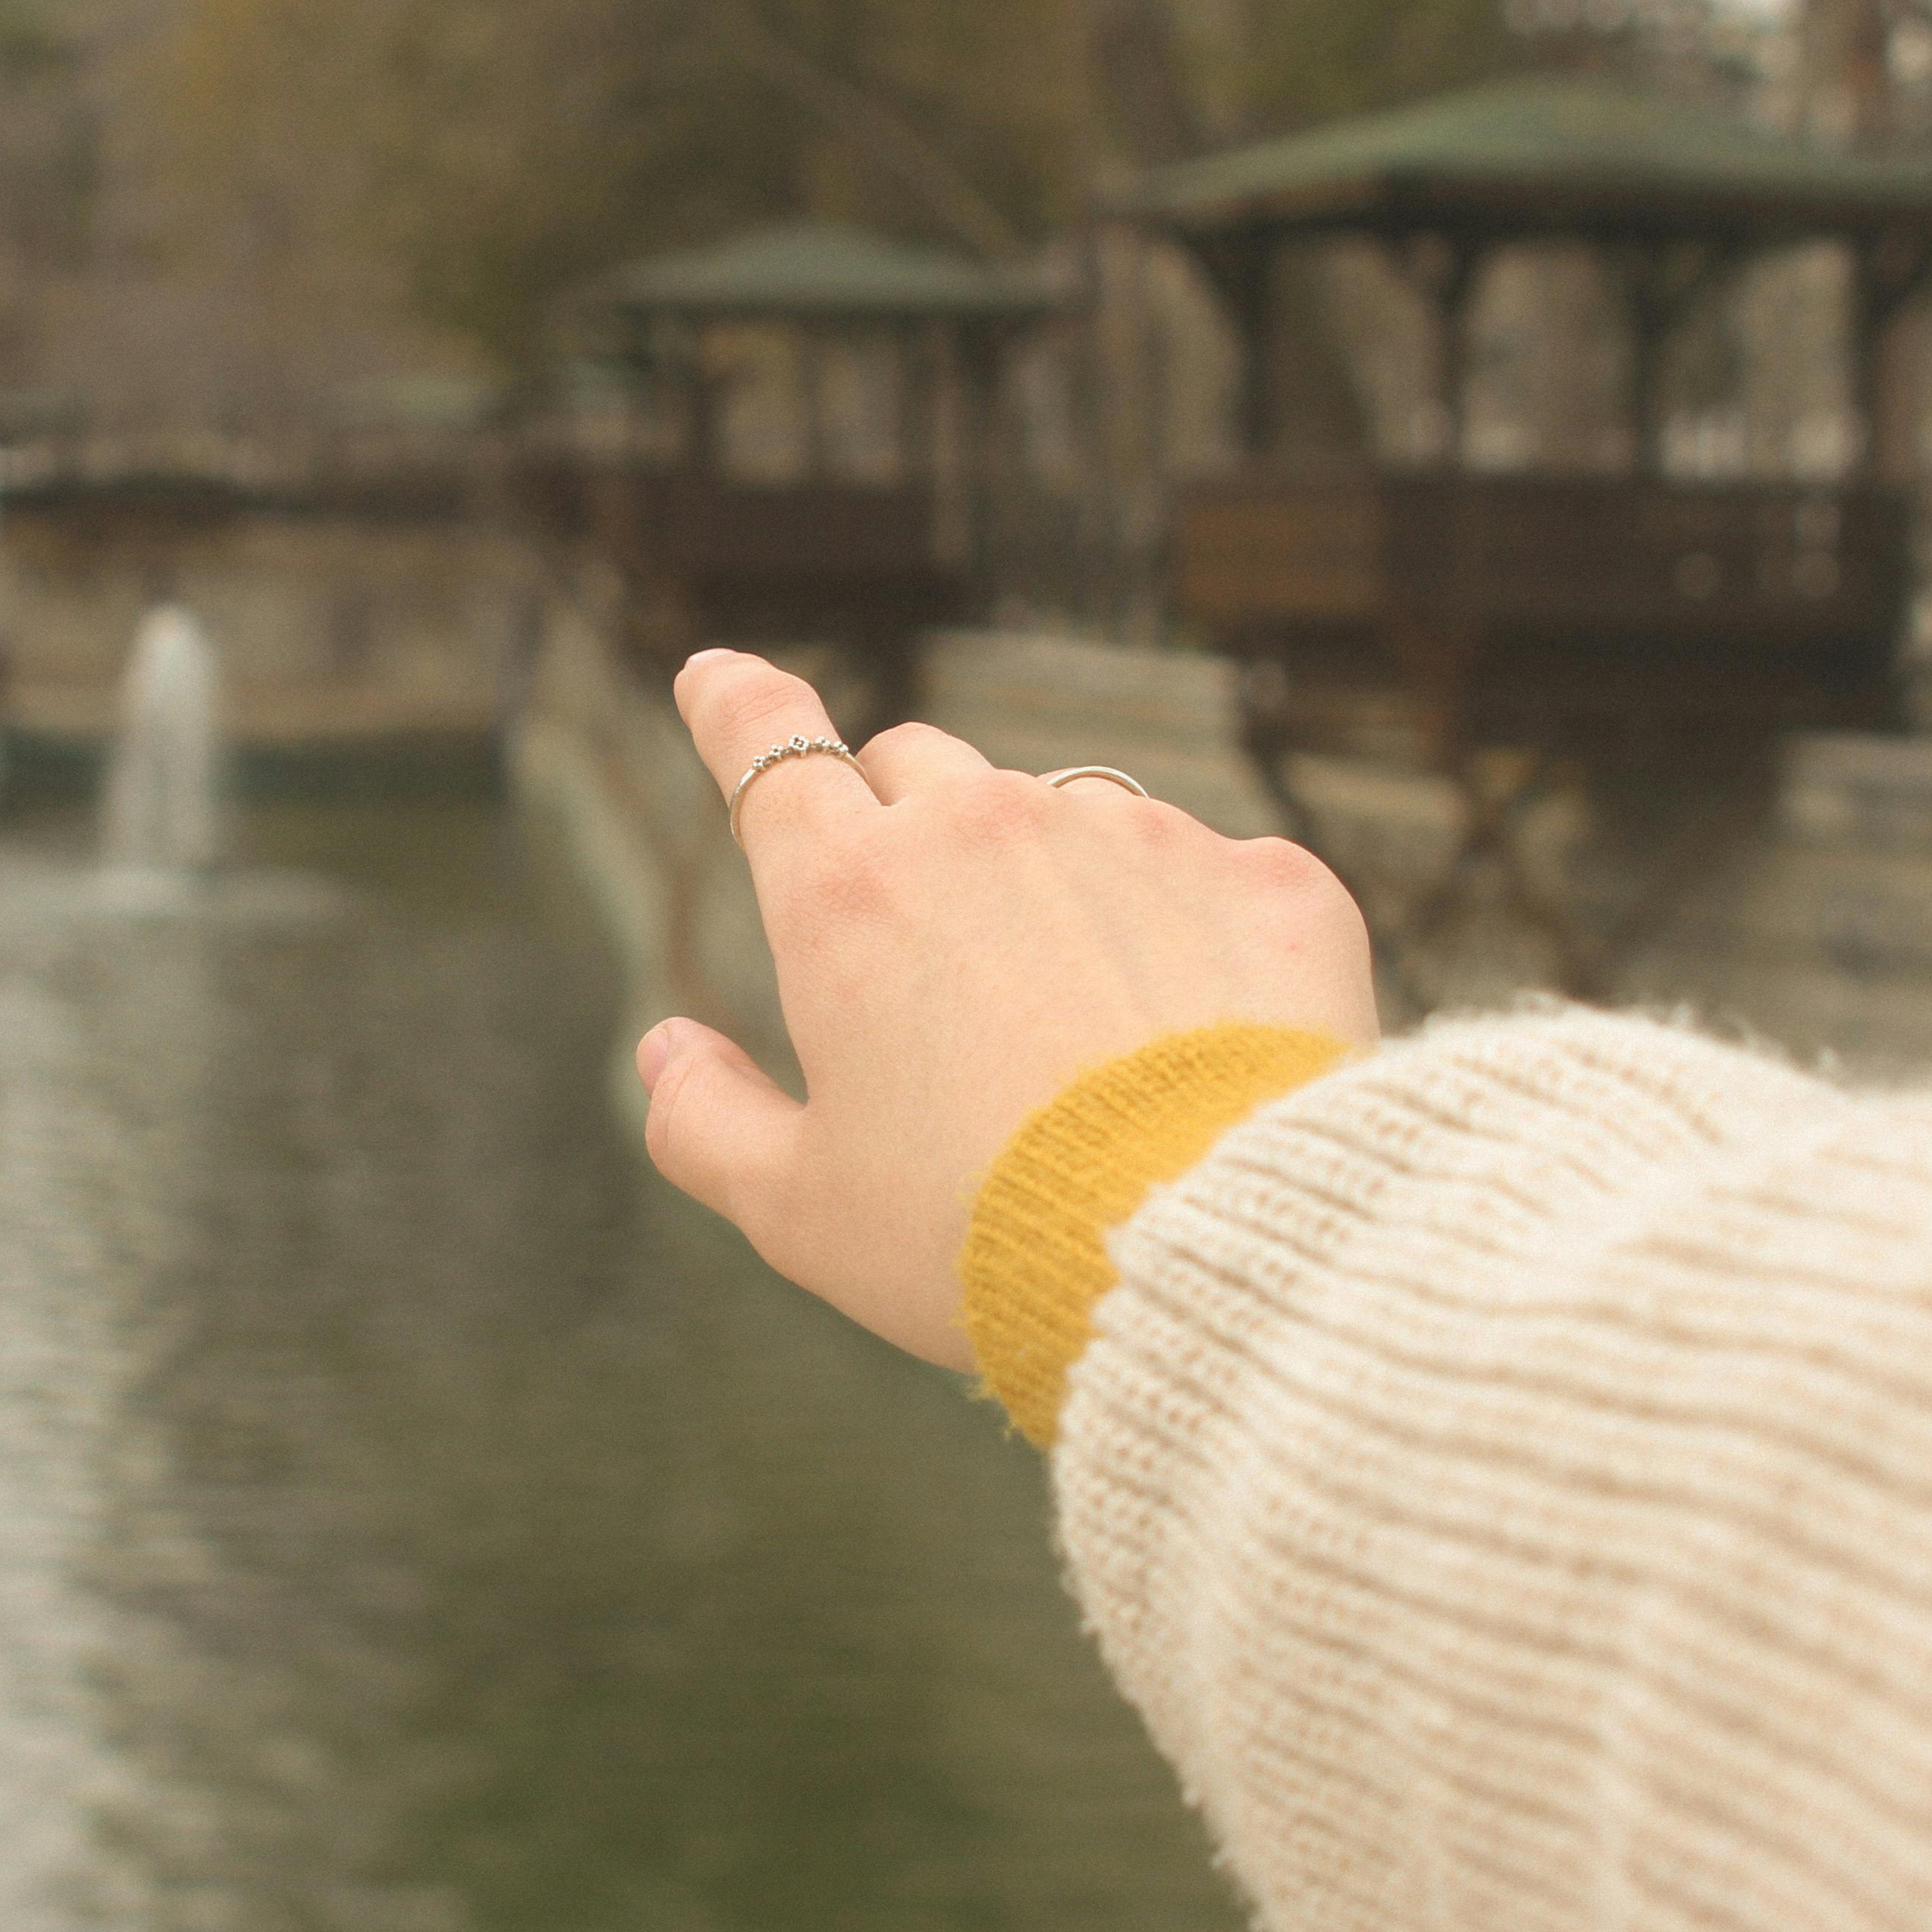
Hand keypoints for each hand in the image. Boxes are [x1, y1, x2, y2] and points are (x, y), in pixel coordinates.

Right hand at [639, 650, 1379, 1369]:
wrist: (1206, 1253)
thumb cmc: (973, 1240)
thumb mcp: (798, 1213)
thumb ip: (705, 1122)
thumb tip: (664, 1049)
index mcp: (850, 893)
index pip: (768, 745)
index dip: (734, 705)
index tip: (720, 677)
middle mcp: (988, 828)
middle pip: (918, 769)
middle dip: (902, 824)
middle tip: (922, 944)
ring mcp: (1138, 838)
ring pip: (1069, 814)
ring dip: (1054, 883)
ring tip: (1080, 1028)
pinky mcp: (1267, 880)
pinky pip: (1216, 875)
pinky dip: (1197, 939)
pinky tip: (1204, 1042)